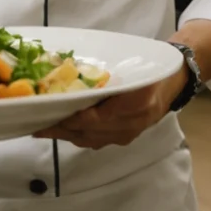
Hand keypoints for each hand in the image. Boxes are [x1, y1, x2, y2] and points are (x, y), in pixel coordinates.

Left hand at [33, 70, 184, 150]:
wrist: (172, 84)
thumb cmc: (150, 70)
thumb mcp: (131, 68)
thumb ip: (106, 78)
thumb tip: (70, 74)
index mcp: (136, 101)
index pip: (98, 117)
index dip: (74, 119)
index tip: (53, 116)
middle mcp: (132, 122)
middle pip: (90, 132)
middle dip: (62, 130)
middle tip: (38, 126)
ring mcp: (128, 133)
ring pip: (90, 140)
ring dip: (66, 136)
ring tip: (43, 130)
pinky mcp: (124, 139)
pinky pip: (96, 142)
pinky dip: (77, 138)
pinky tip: (62, 133)